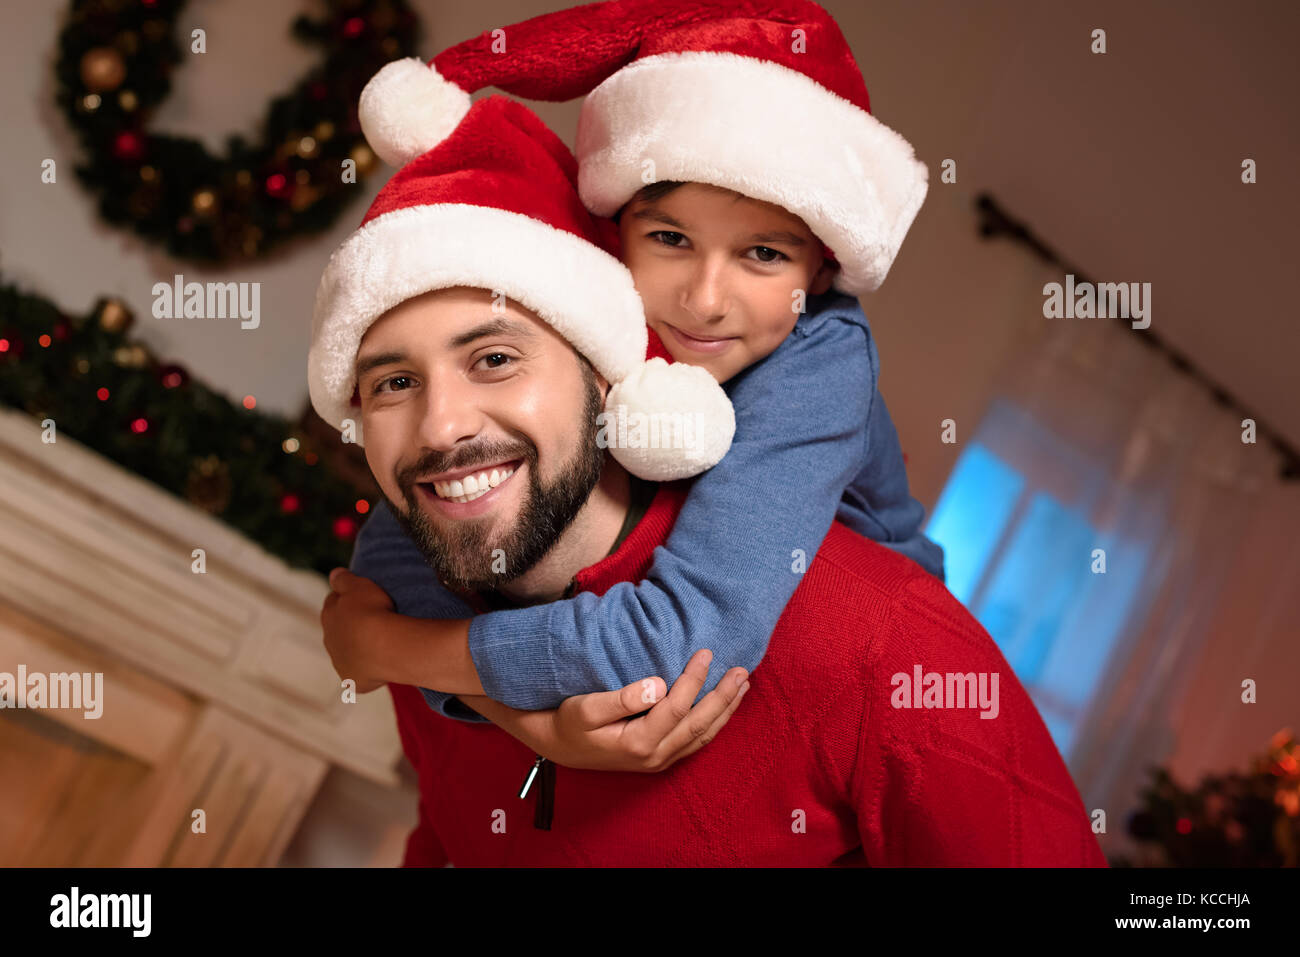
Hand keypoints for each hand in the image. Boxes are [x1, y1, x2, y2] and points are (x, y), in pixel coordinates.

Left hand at [320, 567, 396, 694]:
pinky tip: (379, 667)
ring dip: (357, 649)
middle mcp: (330, 640)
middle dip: (349, 626)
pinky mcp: (353, 681)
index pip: (333, 603)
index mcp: (329, 615)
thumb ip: (344, 579)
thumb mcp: (359, 586)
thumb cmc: (372, 612)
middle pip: (338, 630)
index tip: (360, 598)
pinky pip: (359, 675)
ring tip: (378, 645)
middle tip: (371, 621)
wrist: (385, 647)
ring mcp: (341, 662)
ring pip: (347, 653)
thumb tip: (333, 573)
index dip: (346, 599)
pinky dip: (367, 671)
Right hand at [464, 648, 749, 771]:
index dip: (694, 679)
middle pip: (699, 724)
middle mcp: (654, 756)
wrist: (555, 745)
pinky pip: (695, 742)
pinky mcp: (659, 758)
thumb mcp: (586, 708)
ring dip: (725, 710)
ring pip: (702, 736)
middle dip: (723, 696)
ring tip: (743, 685)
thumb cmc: (567, 722)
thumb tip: (658, 685)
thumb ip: (622, 698)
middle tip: (743, 670)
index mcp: (638, 743)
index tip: (706, 652)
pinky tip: (724, 706)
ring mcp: (658, 760)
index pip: (677, 708)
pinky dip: (714, 723)